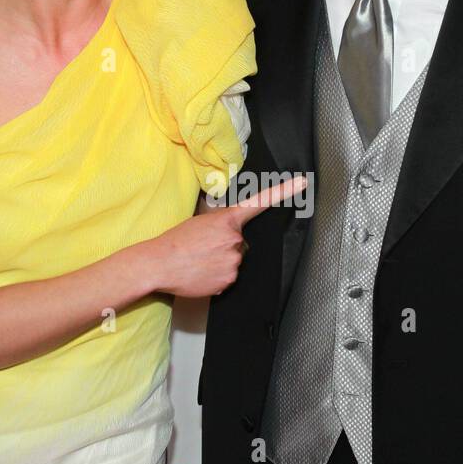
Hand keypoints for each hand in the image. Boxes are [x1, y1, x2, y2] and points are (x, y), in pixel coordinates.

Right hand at [152, 174, 307, 298]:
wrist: (159, 263)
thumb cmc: (175, 242)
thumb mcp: (199, 222)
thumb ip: (221, 225)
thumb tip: (227, 235)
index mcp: (227, 219)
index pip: (260, 203)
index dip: (284, 191)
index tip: (303, 182)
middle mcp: (235, 239)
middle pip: (241, 244)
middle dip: (226, 247)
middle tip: (204, 249)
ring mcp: (234, 261)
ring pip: (235, 262)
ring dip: (221, 263)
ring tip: (200, 262)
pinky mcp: (229, 280)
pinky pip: (228, 279)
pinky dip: (217, 277)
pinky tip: (202, 273)